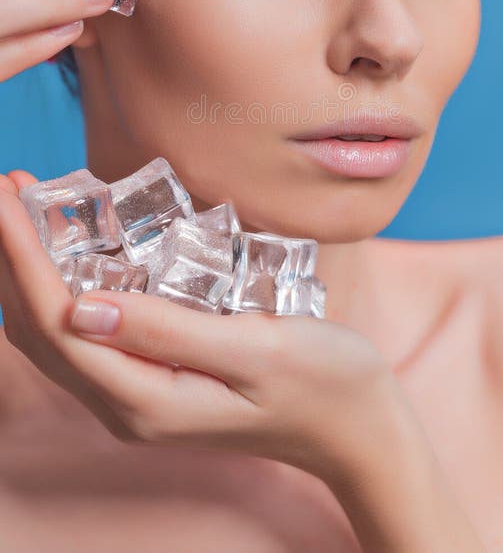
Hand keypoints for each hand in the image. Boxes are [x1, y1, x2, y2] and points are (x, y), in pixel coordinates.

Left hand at [0, 171, 401, 481]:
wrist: (356, 427)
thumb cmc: (323, 382)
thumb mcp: (256, 349)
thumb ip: (169, 331)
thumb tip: (80, 308)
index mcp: (147, 400)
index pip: (58, 322)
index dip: (22, 256)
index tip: (7, 195)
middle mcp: (129, 405)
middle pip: (40, 329)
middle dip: (13, 257)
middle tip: (9, 187)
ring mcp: (139, 396)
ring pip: (57, 333)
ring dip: (32, 270)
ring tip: (26, 208)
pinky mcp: (155, 380)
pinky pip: (89, 334)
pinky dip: (65, 285)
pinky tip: (74, 248)